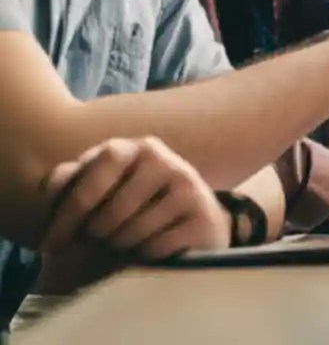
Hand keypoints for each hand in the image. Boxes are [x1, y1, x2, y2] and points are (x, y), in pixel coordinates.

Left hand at [40, 138, 230, 260]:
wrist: (194, 223)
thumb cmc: (135, 208)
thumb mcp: (102, 191)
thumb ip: (71, 185)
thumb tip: (50, 194)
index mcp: (127, 149)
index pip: (84, 178)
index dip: (65, 214)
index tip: (51, 244)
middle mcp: (159, 158)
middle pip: (108, 210)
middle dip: (95, 234)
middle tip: (94, 243)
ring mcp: (186, 184)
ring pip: (131, 231)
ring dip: (120, 246)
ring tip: (124, 242)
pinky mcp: (203, 216)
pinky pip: (156, 247)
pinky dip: (146, 256)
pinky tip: (151, 248)